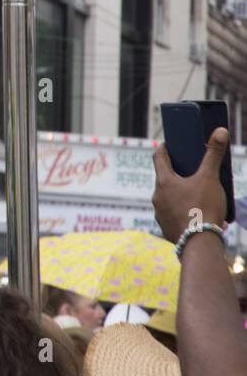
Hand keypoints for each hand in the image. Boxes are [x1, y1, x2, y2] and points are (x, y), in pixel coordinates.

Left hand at [152, 127, 229, 241]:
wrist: (200, 244)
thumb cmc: (203, 207)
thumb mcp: (211, 177)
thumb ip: (214, 154)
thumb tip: (219, 130)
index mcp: (164, 181)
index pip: (158, 157)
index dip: (164, 148)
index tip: (171, 144)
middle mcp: (156, 196)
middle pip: (164, 178)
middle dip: (177, 173)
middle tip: (191, 170)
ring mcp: (159, 213)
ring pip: (169, 198)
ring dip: (181, 194)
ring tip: (199, 195)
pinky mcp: (166, 228)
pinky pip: (174, 215)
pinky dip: (184, 212)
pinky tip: (198, 214)